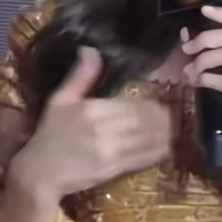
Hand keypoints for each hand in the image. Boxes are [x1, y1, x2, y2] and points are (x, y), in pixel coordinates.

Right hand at [9, 47, 174, 200]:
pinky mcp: (117, 171)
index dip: (157, 102)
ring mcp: (115, 154)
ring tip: (179, 123)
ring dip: (169, 133)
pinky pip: (145, 160)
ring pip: (152, 141)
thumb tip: (90, 49)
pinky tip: (169, 144)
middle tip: (180, 107)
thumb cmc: (51, 133)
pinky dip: (160, 151)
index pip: (137, 105)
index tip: (170, 94)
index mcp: (96, 112)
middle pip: (150, 123)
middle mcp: (109, 133)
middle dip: (168, 116)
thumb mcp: (61, 99)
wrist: (41, 173)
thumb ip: (81, 75)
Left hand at [180, 5, 221, 165]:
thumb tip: (187, 34)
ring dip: (204, 59)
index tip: (204, 8)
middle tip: (187, 51)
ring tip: (189, 73)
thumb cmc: (221, 117)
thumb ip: (202, 59)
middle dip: (206, 38)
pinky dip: (206, 78)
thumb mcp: (210, 82)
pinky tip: (195, 84)